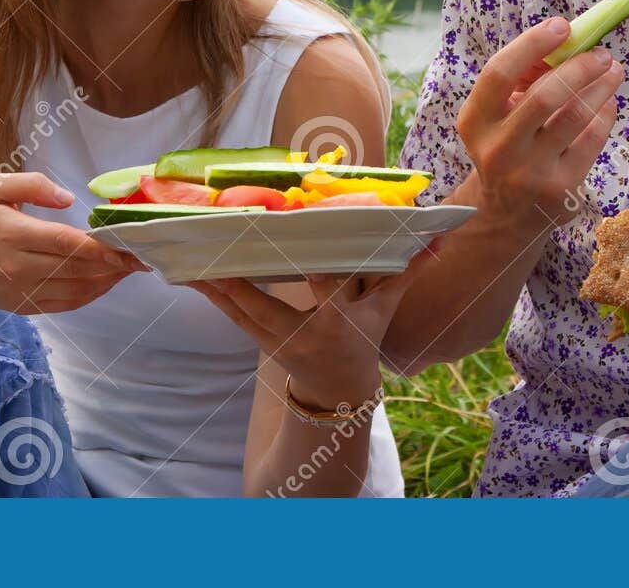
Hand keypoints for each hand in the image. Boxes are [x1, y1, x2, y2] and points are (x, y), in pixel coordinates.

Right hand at [0, 172, 148, 314]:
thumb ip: (32, 184)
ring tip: (130, 268)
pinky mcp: (22, 306)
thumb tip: (69, 198)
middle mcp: (18, 267)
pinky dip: (89, 296)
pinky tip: (106, 283)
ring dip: (107, 282)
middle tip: (143, 256)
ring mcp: (20, 291)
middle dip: (115, 265)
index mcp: (14, 234)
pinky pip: (64, 305)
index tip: (131, 245)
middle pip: (78, 270)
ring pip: (75, 291)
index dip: (103, 248)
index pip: (68, 245)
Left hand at [188, 242, 440, 408]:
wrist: (340, 393)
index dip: (309, 263)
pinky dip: (214, 295)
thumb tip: (438, 238)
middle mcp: (305, 333)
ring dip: (214, 283)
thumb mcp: (384, 309)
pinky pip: (232, 316)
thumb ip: (407, 271)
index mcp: (339, 321)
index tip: (291, 235)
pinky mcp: (261, 342)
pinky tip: (194, 275)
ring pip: (239, 308)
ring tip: (189, 255)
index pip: (325, 286)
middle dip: (238, 274)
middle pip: (265, 301)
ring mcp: (279, 342)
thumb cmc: (364, 341)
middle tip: (214, 241)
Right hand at [455, 17, 623, 229]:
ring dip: (602, 86)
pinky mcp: (561, 189)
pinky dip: (605, 113)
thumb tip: (565, 43)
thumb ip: (522, 80)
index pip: (499, 73)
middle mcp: (499, 148)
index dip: (532, 44)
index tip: (562, 26)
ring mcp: (531, 172)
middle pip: (545, 95)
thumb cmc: (506, 146)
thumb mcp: (497, 116)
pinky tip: (608, 101)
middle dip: (580, 66)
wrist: (504, 213)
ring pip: (576, 116)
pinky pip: (592, 139)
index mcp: (475, 121)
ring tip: (613, 70)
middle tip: (601, 52)